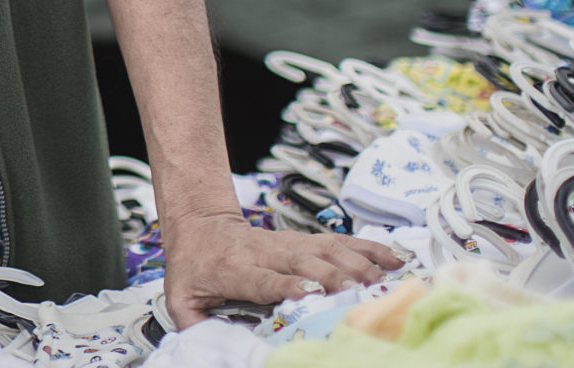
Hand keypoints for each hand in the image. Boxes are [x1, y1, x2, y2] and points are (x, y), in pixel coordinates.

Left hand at [160, 212, 405, 330]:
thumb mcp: (181, 298)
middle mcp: (266, 253)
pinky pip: (337, 241)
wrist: (199, 223)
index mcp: (237, 270)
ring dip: (356, 262)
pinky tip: (392, 259)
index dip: (289, 284)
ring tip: (383, 281)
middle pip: (303, 262)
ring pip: (325, 248)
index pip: (266, 278)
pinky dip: (367, 248)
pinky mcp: (302, 239)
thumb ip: (193, 325)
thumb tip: (208, 350)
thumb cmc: (193, 266)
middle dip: (332, 276)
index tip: (312, 293)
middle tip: (360, 291)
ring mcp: (287, 243)